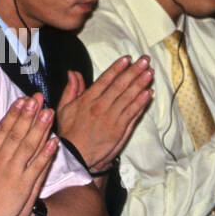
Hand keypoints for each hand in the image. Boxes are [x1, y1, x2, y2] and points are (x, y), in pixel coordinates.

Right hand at [0, 95, 57, 215]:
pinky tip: (55, 141)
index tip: (22, 101)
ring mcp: (13, 173)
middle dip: (28, 114)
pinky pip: (37, 167)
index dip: (13, 114)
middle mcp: (1, 161)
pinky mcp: (24, 186)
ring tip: (48, 112)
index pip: (2, 130)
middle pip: (17, 133)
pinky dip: (46, 153)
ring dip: (40, 128)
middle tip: (38, 99)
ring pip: (29, 146)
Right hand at [56, 55, 152, 171]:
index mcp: (87, 100)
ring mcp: (111, 118)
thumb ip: (71, 89)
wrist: (75, 156)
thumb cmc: (69, 133)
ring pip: (128, 97)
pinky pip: (132, 113)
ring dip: (141, 83)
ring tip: (149, 72)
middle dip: (134, 71)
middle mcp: (100, 107)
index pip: (105, 80)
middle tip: (144, 60)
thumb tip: (73, 73)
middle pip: (120, 85)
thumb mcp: (64, 108)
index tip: (127, 59)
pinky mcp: (119, 129)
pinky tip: (148, 93)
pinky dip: (141, 103)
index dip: (117, 68)